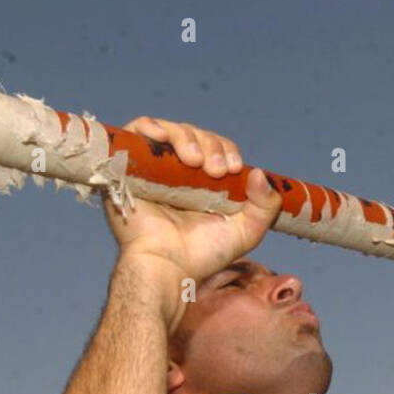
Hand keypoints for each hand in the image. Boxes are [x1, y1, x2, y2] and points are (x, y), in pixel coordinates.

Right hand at [103, 117, 281, 308]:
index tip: (234, 168)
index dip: (226, 150)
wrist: (168, 266)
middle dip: (210, 145)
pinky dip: (149, 127)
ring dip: (185, 137)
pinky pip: (135, 133)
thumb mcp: (246, 231)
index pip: (216, 148)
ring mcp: (153, 169)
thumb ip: (265, 206)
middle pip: (195, 135)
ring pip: (169, 130)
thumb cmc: (203, 255)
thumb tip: (260, 173)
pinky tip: (161, 136)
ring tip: (193, 160)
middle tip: (214, 170)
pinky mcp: (128, 168)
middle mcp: (178, 172)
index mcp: (203, 182)